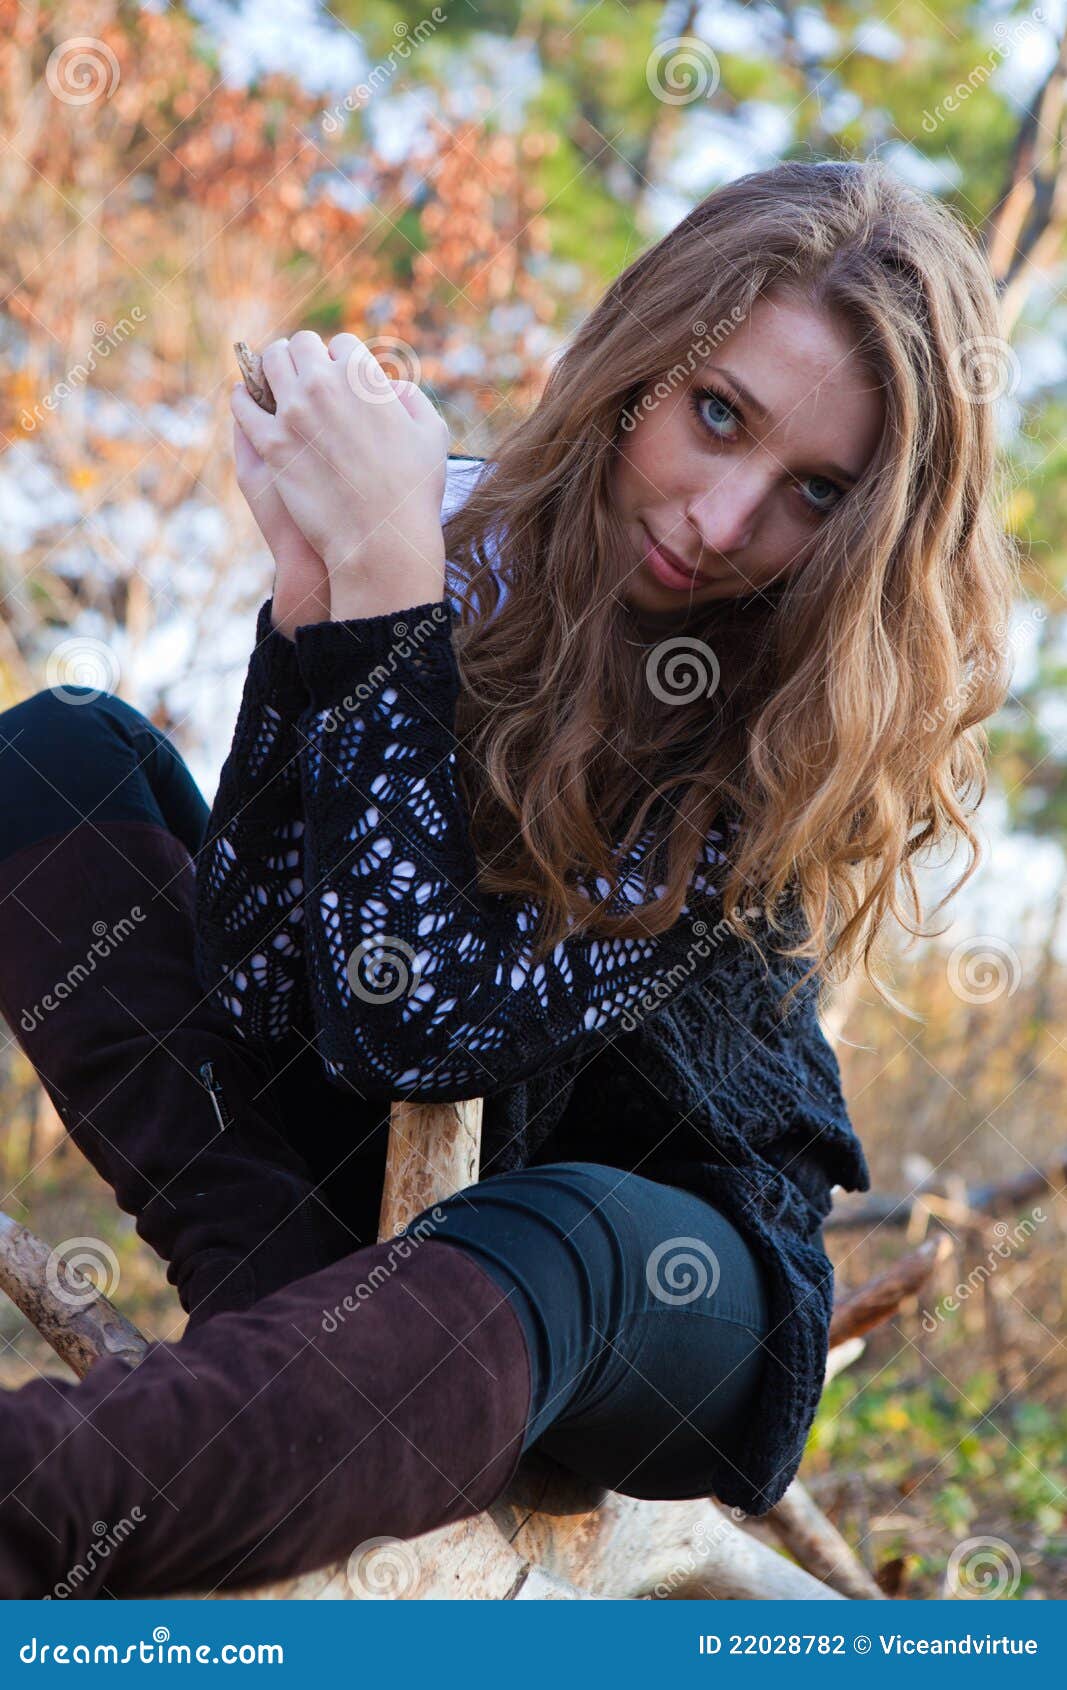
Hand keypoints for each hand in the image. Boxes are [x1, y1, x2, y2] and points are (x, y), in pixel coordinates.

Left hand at [229, 330, 448, 619]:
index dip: (340, 358)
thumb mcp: (432, 435)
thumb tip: (394, 387)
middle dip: (303, 355)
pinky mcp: (271, 444)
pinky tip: (247, 402)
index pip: (341, 344)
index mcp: (362, 377)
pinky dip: (243, 398)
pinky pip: (243, 405)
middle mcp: (324, 384)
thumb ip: (413, 399)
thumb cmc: (413, 492)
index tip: (338, 374)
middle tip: (303, 371)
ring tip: (274, 382)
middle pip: (300, 345)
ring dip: (272, 368)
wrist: (381, 540)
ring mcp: (293, 413)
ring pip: (270, 365)